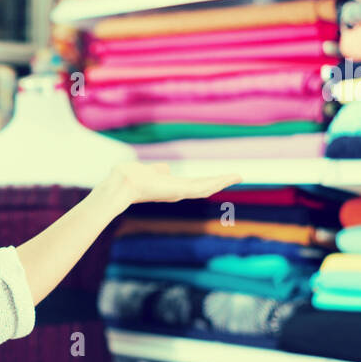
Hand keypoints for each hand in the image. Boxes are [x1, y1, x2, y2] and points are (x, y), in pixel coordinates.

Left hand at [106, 161, 242, 208]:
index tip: (220, 178)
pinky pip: (203, 186)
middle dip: (220, 182)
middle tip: (237, 177)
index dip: (207, 181)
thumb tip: (165, 169)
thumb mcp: (149, 171)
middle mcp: (177, 191)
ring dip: (222, 181)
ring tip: (237, 176)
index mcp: (171, 187)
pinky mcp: (181, 190)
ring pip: (206, 187)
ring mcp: (180, 192)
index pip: (193, 184)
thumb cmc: (130, 177)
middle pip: (203, 186)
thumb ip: (158, 170)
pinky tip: (228, 178)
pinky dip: (217, 182)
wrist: (123, 183)